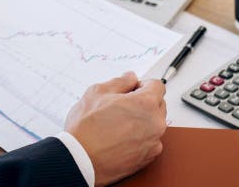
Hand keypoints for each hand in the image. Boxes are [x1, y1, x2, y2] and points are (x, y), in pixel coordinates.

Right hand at [64, 72, 166, 186]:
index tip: (131, 89)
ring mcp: (153, 143)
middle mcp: (155, 123)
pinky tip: (121, 139)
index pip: (157, 86)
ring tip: (119, 124)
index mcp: (146, 103)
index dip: (142, 84)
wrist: (80, 160)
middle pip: (158, 104)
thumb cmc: (86, 128)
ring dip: (142, 121)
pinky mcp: (148, 158)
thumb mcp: (97, 92)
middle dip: (144, 102)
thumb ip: (119, 82)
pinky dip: (140, 138)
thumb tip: (130, 78)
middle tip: (122, 106)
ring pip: (154, 124)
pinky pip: (150, 142)